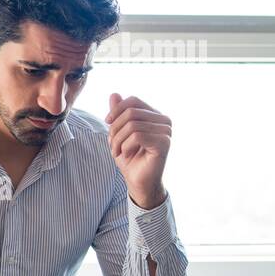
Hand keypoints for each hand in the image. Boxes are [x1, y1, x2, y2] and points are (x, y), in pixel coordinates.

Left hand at [105, 93, 170, 208]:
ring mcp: (166, 131)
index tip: (108, 122)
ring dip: (117, 140)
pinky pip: (137, 136)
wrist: (137, 181)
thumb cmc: (129, 157)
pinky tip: (126, 155)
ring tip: (118, 151)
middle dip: (115, 128)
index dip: (116, 110)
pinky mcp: (164, 143)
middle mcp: (164, 120)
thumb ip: (118, 114)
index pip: (133, 101)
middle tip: (112, 144)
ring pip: (132, 125)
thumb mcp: (119, 132)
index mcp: (155, 115)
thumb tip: (114, 94)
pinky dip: (125, 146)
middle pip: (131, 112)